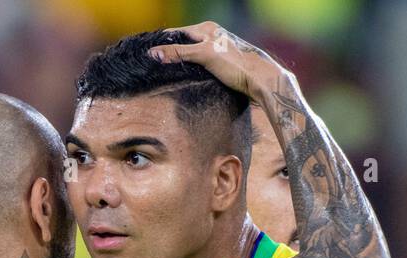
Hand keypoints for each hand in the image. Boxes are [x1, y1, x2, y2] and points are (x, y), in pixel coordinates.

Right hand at [148, 21, 281, 98]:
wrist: (260, 81)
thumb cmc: (235, 65)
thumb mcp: (204, 55)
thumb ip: (179, 53)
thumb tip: (153, 53)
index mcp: (207, 28)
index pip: (176, 33)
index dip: (162, 42)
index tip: (146, 54)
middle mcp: (211, 37)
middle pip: (182, 43)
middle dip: (169, 53)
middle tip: (152, 66)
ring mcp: (216, 51)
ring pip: (190, 55)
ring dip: (178, 64)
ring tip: (163, 74)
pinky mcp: (220, 65)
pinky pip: (198, 66)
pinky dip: (188, 71)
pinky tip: (183, 79)